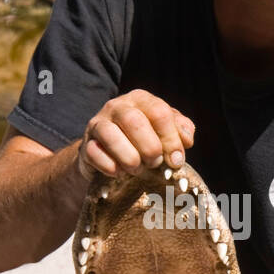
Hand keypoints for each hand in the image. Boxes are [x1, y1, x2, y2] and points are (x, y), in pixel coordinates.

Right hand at [77, 89, 194, 180]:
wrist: (108, 153)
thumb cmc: (142, 141)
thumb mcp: (165, 131)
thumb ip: (180, 130)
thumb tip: (187, 140)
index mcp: (141, 99)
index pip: (159, 112)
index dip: (171, 139)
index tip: (176, 161)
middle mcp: (117, 106)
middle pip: (135, 121)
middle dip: (150, 148)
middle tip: (155, 163)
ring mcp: (98, 124)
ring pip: (111, 135)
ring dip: (130, 158)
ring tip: (138, 169)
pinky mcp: (86, 145)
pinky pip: (95, 154)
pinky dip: (111, 167)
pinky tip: (119, 173)